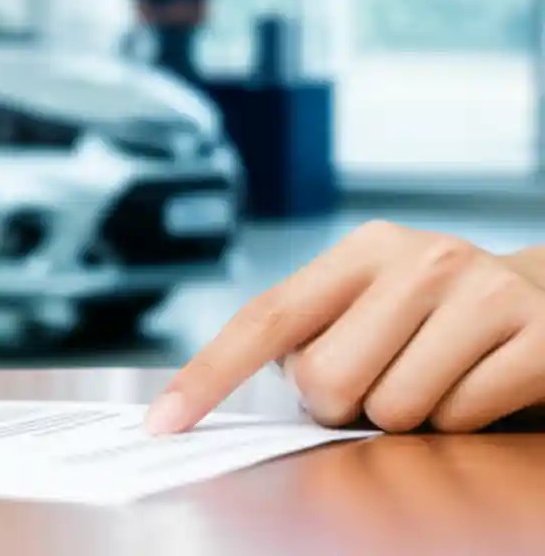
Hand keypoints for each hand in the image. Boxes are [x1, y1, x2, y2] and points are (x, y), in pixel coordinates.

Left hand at [146, 220, 544, 433]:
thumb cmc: (435, 318)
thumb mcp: (371, 306)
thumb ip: (313, 336)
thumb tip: (234, 399)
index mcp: (361, 251)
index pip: (266, 318)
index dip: (209, 373)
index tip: (166, 422)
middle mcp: (420, 259)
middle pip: (326, 381)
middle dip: (345, 405)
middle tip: (382, 381)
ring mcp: (482, 293)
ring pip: (392, 410)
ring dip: (407, 417)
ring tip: (435, 379)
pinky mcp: (538, 334)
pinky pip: (459, 420)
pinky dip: (461, 423)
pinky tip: (479, 384)